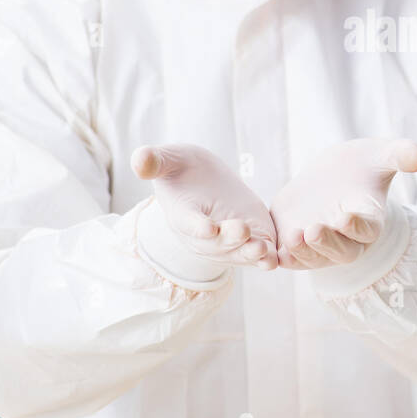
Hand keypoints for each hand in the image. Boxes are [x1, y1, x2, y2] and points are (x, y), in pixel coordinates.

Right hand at [132, 144, 277, 270]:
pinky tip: (277, 258)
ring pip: (239, 252)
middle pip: (218, 242)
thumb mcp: (169, 160)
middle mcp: (205, 236)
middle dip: (230, 238)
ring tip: (263, 250)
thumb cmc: (181, 170)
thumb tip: (139, 159)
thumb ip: (155, 160)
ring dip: (250, 253)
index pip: (189, 224)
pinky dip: (267, 257)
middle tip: (242, 230)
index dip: (197, 226)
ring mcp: (229, 241)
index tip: (206, 227)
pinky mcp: (251, 238)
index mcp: (184, 216)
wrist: (202, 181)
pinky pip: (258, 253)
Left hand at [270, 138, 416, 269]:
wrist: (330, 175)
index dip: (357, 228)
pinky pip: (291, 258)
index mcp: (369, 221)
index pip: (367, 231)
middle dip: (327, 244)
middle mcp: (347, 239)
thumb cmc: (360, 166)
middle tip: (313, 230)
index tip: (346, 217)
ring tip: (294, 235)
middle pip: (341, 252)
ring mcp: (320, 245)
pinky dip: (284, 259)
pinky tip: (274, 252)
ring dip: (304, 252)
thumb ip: (399, 154)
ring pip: (314, 258)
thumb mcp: (379, 155)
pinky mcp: (295, 242)